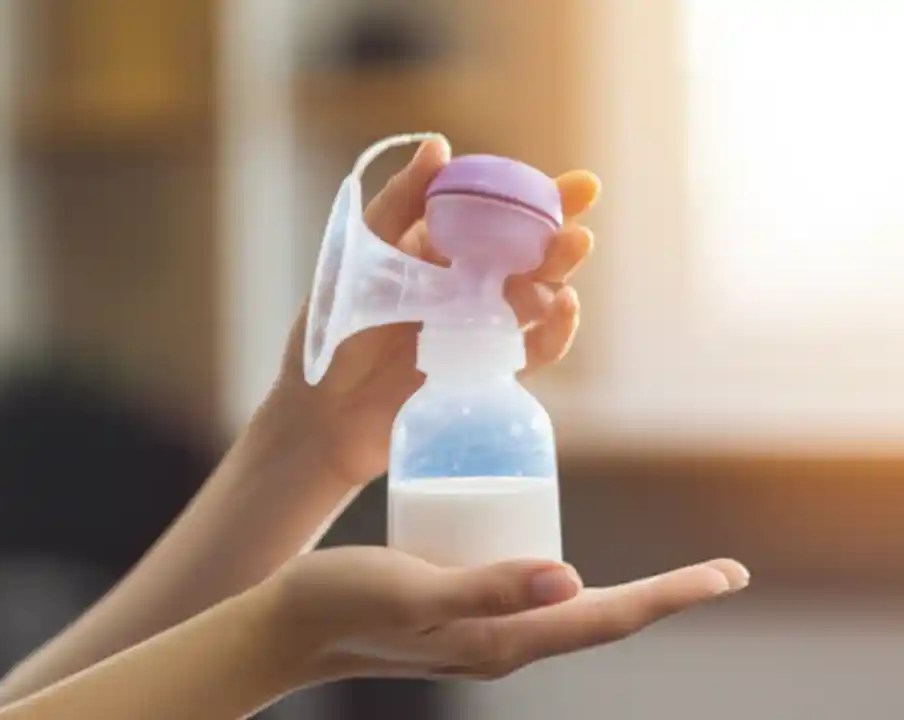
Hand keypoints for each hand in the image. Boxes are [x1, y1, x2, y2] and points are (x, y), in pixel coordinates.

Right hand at [259, 548, 749, 681]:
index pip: (609, 616)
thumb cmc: (342, 603)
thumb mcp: (414, 589)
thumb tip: (571, 579)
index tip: (729, 576)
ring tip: (675, 576)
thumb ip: (487, 589)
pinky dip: (574, 580)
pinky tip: (575, 558)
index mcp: (506, 641)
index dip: (673, 594)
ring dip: (630, 595)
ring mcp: (489, 634)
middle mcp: (507, 643)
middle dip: (667, 598)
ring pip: (575, 610)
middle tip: (722, 574)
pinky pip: (536, 598)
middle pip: (605, 618)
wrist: (286, 628)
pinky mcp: (469, 616)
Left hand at [261, 137, 598, 485]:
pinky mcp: (485, 372)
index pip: (502, 217)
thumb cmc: (332, 332)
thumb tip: (440, 145)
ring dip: (561, 278)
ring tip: (573, 255)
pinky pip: (532, 351)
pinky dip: (555, 332)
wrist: (319, 414)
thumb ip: (399, 203)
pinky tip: (563, 308)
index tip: (584, 186)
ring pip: (537, 300)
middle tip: (580, 229)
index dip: (545, 199)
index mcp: (443, 250)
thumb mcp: (359, 256)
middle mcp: (470, 287)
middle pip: (530, 258)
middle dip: (561, 239)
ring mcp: (481, 330)